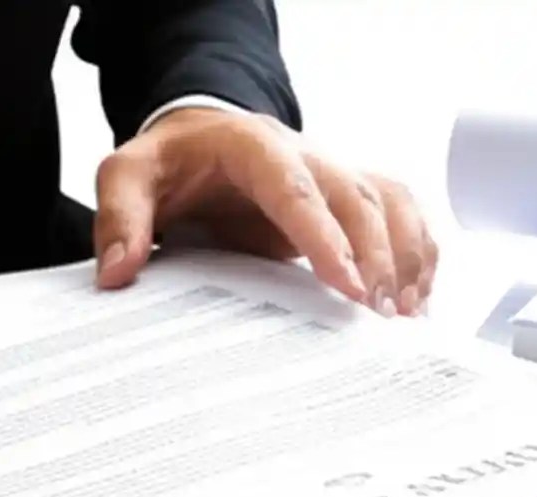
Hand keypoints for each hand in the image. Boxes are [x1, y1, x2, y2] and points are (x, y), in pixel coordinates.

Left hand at [92, 107, 436, 315]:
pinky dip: (417, 251)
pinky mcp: (344, 199)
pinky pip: (398, 212)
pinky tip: (418, 300)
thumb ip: (120, 219)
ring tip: (408, 315)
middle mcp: (304, 154)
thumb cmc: (167, 164)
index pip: (298, 190)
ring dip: (407, 255)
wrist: (195, 142)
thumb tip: (118, 273)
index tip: (349, 286)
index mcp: (252, 146)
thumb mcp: (126, 178)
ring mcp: (330, 174)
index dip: (326, 237)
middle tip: (382, 315)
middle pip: (358, 196)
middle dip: (379, 255)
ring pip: (389, 202)